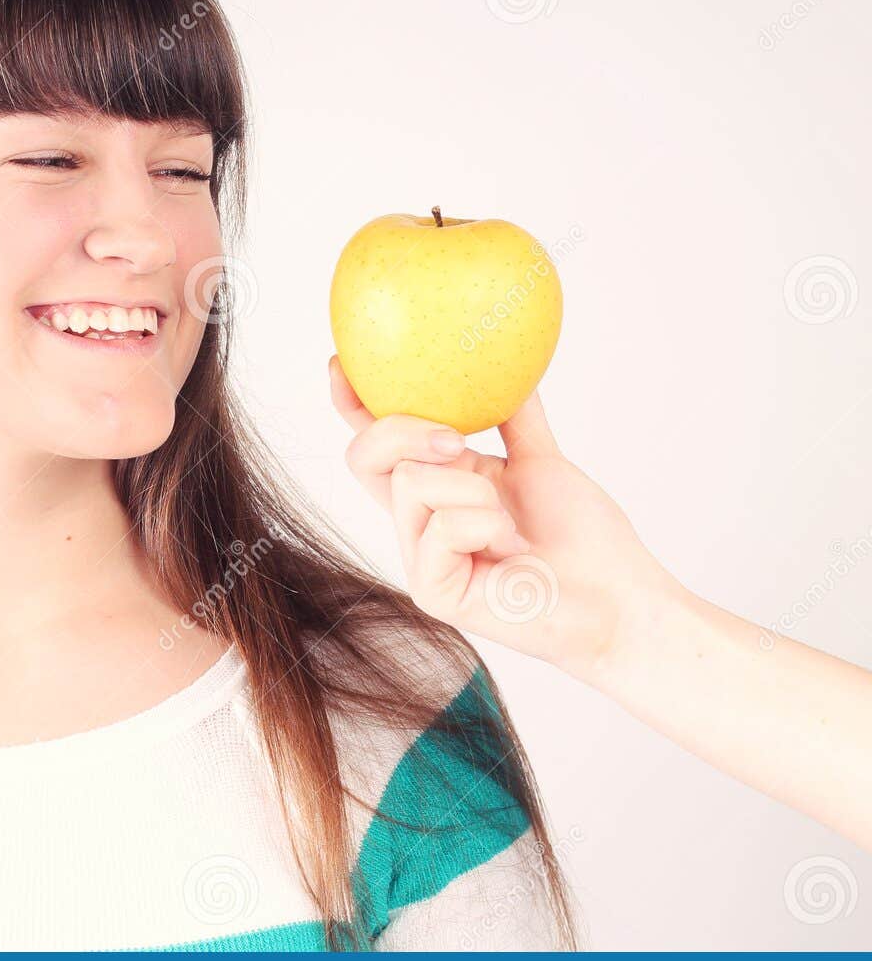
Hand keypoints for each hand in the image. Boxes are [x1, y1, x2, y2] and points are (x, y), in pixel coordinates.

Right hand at [328, 356, 680, 675]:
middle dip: (404, 430)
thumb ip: (516, 417)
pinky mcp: (433, 590)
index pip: (376, 447)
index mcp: (438, 490)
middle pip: (365, 457)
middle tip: (455, 441)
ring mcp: (420, 559)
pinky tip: (513, 550)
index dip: (351, 407)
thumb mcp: (542, 462)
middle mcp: (418, 523)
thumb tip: (508, 365)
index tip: (341, 363)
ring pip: (411, 483)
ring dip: (474, 491)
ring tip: (512, 524)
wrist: (618, 597)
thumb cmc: (586, 542)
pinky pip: (440, 526)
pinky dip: (487, 526)